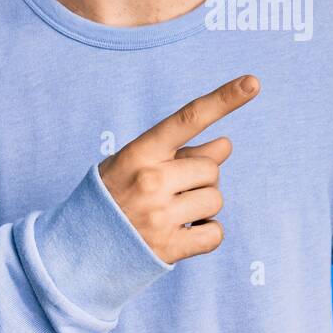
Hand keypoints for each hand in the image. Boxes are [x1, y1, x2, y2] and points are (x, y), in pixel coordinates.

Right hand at [98, 74, 260, 263]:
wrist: (79, 249)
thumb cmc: (115, 196)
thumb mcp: (137, 164)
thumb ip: (180, 153)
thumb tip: (226, 144)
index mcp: (140, 152)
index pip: (188, 118)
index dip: (224, 99)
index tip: (252, 83)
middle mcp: (150, 180)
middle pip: (211, 169)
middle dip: (200, 179)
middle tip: (173, 191)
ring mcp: (160, 215)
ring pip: (215, 199)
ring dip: (203, 206)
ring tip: (173, 212)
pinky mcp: (169, 247)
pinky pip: (215, 233)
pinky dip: (206, 233)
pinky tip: (183, 232)